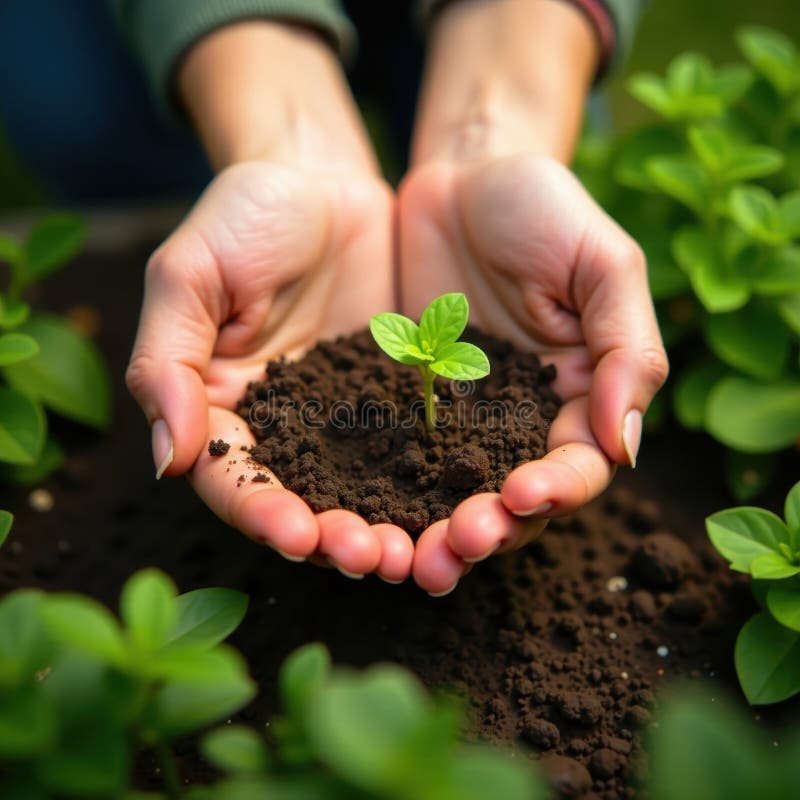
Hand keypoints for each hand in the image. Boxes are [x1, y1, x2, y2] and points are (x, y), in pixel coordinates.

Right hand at [126, 23, 415, 582]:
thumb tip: (167, 459)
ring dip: (391, 530)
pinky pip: (419, 454)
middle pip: (307, 504)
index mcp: (227, 409)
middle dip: (337, 539)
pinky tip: (463, 508)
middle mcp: (289, 429)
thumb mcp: (191, 273)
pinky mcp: (401, 402)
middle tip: (374, 558)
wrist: (325, 179)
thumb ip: (167, 361)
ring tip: (420, 554)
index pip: (236, 479)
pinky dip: (436, 488)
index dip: (261, 512)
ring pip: (367, 494)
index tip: (295, 532)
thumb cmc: (246, 214)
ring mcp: (348, 421)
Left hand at [400, 1, 666, 593]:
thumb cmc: (542, 207)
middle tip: (455, 548)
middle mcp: (515, 425)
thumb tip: (625, 445)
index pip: (576, 468)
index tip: (523, 494)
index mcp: (574, 400)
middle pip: (508, 503)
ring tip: (401, 558)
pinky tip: (348, 514)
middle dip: (486, 532)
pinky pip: (386, 460)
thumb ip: (624, 349)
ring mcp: (453, 421)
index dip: (557, 491)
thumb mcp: (601, 262)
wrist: (459, 175)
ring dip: (427, 535)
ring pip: (445, 497)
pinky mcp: (398, 405)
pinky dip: (373, 494)